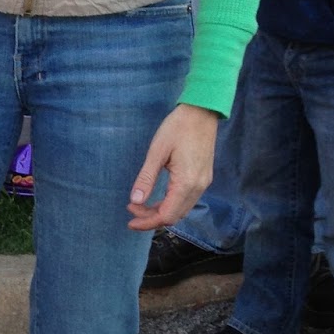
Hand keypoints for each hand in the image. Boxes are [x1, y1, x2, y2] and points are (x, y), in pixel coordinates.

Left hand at [126, 103, 218, 230]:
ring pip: (181, 210)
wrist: (202, 111)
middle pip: (174, 216)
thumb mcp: (156, 152)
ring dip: (161, 212)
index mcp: (186, 182)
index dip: (147, 222)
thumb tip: (135, 201)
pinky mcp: (203, 177)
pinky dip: (170, 204)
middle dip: (151, 218)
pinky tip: (157, 198)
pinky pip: (186, 200)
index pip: (166, 215)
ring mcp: (203, 183)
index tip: (130, 220)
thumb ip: (146, 179)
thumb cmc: (178, 127)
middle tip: (132, 209)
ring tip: (140, 204)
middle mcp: (198, 187)